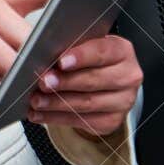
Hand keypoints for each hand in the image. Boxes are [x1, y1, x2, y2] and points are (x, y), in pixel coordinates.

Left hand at [27, 34, 141, 135]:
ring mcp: (122, 101)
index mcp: (121, 51)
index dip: (80, 57)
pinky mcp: (111, 121)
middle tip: (43, 82)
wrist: (103, 82)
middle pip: (94, 80)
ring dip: (57, 103)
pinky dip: (56, 118)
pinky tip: (40, 113)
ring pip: (86, 103)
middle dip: (65, 82)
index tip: (61, 61)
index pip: (102, 52)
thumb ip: (65, 42)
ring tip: (36, 100)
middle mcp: (127, 76)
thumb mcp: (82, 44)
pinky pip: (81, 121)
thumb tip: (36, 44)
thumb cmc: (89, 59)